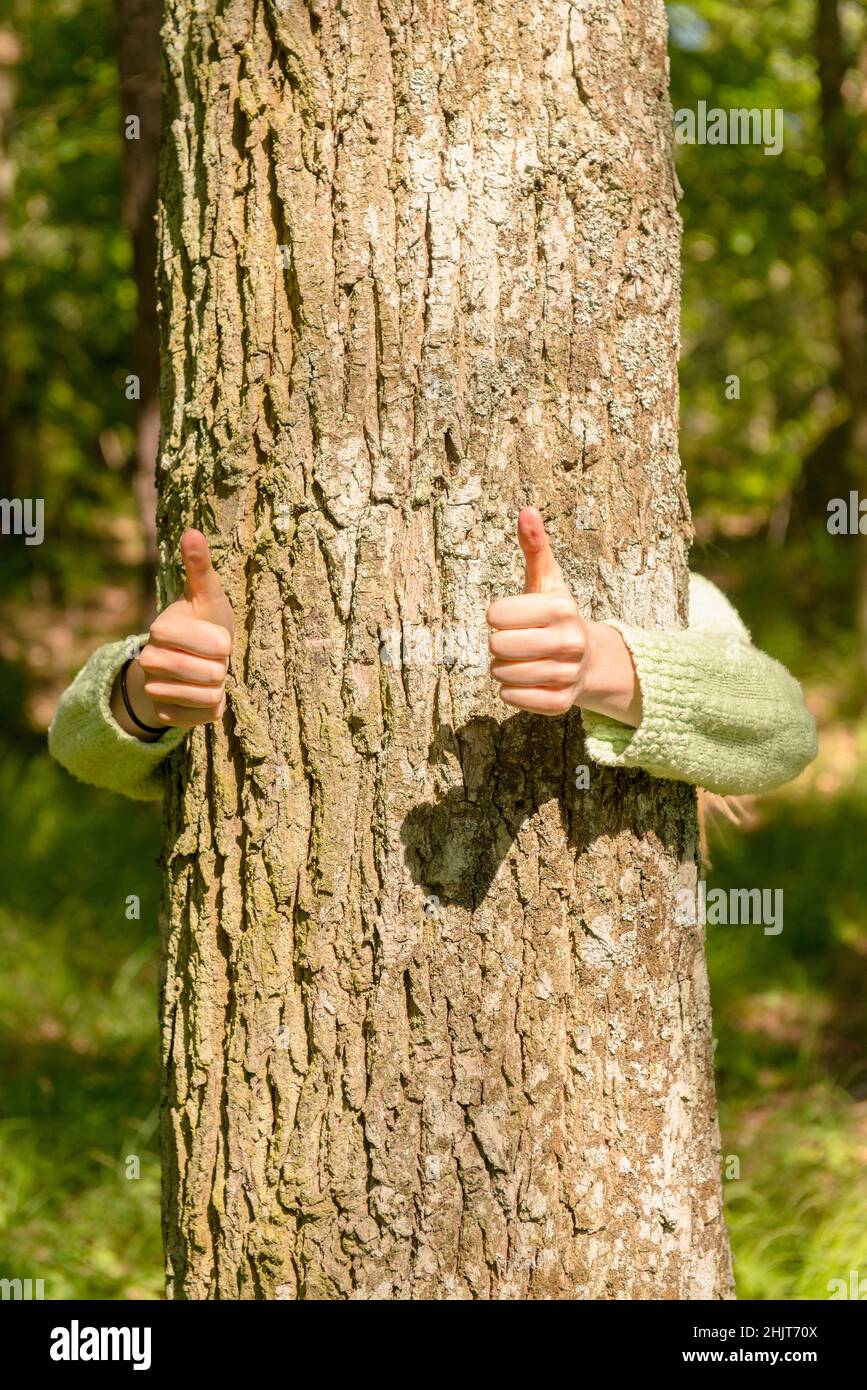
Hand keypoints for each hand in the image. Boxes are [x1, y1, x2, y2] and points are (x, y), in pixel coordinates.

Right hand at [112, 529, 233, 739]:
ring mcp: (155, 690)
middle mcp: (149, 660)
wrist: (189, 661)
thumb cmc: (204, 623)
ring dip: (219, 687)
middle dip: (223, 666)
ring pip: (208, 697)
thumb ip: (200, 566)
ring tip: (209, 675)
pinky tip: (204, 694)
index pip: (212, 644)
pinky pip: (205, 717)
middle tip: (215, 659)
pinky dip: (213, 708)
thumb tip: (192, 531)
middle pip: (209, 673)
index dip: (222, 642)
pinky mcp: (165, 716)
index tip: (219, 637)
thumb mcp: (207, 595)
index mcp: (160, 628)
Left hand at [486, 507, 641, 724]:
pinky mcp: (560, 703)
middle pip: (497, 647)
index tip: (514, 617)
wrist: (590, 659)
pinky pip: (512, 698)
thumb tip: (526, 510)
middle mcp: (570, 642)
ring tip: (524, 660)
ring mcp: (567, 674)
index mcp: (562, 608)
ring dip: (504, 668)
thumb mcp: (546, 580)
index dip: (498, 616)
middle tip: (518, 641)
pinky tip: (527, 679)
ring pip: (502, 675)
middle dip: (499, 644)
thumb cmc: (556, 615)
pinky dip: (511, 691)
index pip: (496, 616)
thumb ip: (535, 547)